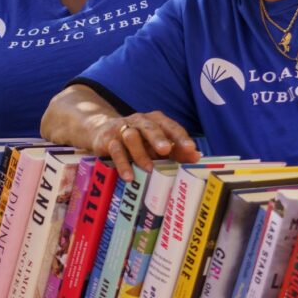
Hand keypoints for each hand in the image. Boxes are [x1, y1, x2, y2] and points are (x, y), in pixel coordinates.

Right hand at [73, 108, 197, 180]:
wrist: (102, 132)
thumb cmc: (137, 141)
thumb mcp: (156, 144)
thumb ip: (175, 151)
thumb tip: (196, 157)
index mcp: (155, 121)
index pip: (170, 126)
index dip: (180, 137)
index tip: (190, 149)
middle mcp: (139, 121)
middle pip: (150, 127)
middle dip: (158, 138)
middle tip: (166, 150)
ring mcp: (122, 129)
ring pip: (131, 137)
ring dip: (140, 153)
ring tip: (148, 168)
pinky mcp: (108, 139)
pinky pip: (116, 150)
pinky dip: (123, 164)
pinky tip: (129, 176)